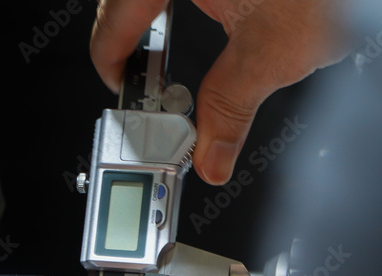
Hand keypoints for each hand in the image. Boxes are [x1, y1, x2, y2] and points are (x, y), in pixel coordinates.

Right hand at [90, 0, 347, 184]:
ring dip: (162, 13)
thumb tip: (210, 154)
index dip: (112, 64)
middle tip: (150, 76)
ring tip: (178, 47)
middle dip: (136, 36)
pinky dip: (205, 2)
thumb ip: (227, 109)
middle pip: (131, 0)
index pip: (113, 21)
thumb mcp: (269, 56)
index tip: (124, 89)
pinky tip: (228, 13)